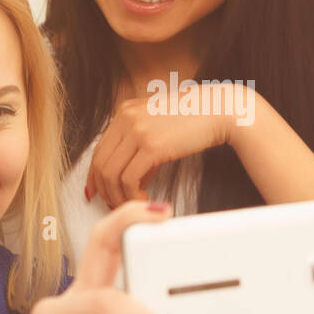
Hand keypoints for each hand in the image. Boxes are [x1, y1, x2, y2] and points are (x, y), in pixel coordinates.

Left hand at [86, 97, 232, 207]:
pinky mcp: (151, 145)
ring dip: (117, 195)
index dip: (95, 175)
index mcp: (124, 112)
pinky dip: (131, 194)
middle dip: (104, 189)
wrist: (218, 110)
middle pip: (100, 163)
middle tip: (114, 204)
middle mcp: (126, 118)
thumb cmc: (194, 119)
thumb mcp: (158, 127)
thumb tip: (132, 180)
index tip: (97, 191)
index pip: (99, 149)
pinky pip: (128, 178)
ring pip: (110, 173)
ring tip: (131, 203)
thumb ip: (140, 148)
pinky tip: (144, 198)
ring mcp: (137, 131)